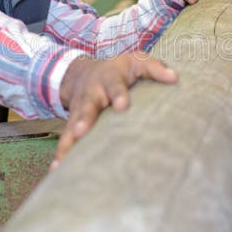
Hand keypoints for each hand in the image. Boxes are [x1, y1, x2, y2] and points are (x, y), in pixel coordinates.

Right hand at [52, 53, 177, 169]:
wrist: (83, 73)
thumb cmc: (119, 71)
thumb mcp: (136, 61)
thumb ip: (154, 68)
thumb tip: (175, 77)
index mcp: (109, 78)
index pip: (114, 85)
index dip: (118, 95)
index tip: (122, 106)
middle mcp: (91, 94)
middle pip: (87, 106)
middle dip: (84, 119)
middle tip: (81, 131)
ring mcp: (79, 110)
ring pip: (72, 125)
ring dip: (68, 142)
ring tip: (63, 159)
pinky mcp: (73, 126)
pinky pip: (66, 140)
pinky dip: (61, 154)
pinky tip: (57, 170)